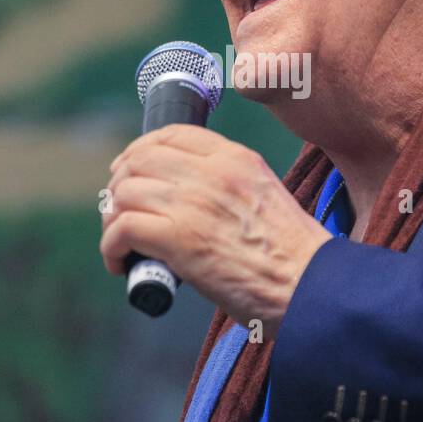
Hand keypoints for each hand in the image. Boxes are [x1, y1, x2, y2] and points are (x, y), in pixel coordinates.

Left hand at [100, 124, 332, 337]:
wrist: (310, 287)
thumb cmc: (294, 257)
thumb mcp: (266, 197)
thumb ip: (230, 188)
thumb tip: (189, 201)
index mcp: (236, 158)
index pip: (173, 134)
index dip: (141, 150)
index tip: (131, 171)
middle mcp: (212, 172)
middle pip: (139, 159)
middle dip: (119, 184)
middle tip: (118, 211)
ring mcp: (193, 203)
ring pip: (124, 192)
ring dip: (112, 219)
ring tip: (121, 244)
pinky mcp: (179, 239)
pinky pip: (122, 229)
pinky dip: (112, 248)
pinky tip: (121, 265)